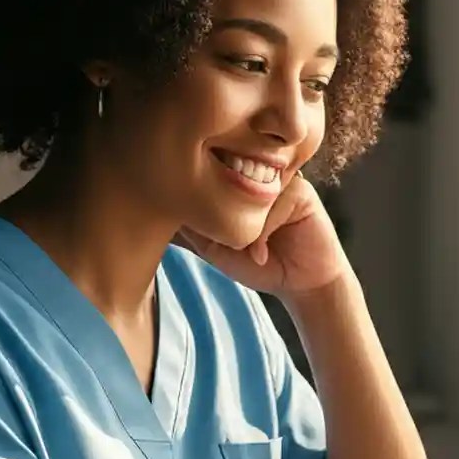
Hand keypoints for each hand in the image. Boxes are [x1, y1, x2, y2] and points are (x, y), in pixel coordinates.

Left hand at [176, 174, 349, 298]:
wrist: (301, 284)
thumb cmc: (260, 264)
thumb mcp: (217, 248)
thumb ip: (194, 230)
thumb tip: (157, 213)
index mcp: (237, 181)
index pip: (208, 175)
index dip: (194, 197)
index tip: (190, 224)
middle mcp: (257, 174)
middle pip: (225, 177)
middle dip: (215, 211)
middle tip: (216, 243)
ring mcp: (279, 180)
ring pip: (247, 192)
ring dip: (241, 227)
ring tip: (243, 254)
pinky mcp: (301, 192)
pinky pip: (274, 204)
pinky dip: (264, 233)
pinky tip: (261, 256)